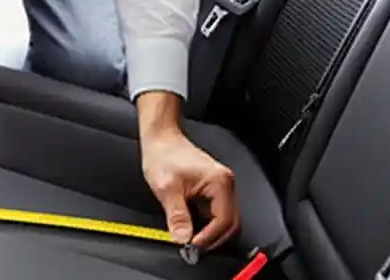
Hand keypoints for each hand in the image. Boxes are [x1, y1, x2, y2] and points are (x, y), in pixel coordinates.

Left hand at [141, 128, 239, 250]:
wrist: (160, 139)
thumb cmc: (163, 155)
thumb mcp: (166, 188)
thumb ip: (177, 215)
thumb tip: (183, 238)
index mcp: (219, 182)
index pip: (224, 221)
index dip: (208, 238)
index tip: (192, 248)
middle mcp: (225, 185)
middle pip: (229, 224)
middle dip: (212, 239)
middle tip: (192, 249)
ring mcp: (220, 188)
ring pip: (223, 221)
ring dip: (208, 233)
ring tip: (190, 240)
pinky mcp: (212, 191)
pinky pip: (215, 214)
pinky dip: (205, 225)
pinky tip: (190, 227)